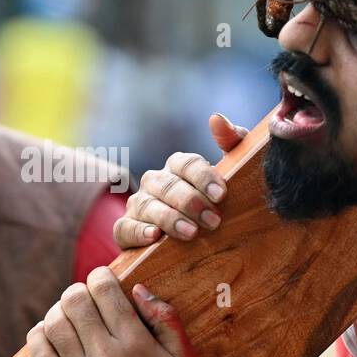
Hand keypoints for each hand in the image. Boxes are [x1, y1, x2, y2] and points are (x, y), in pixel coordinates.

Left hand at [27, 267, 207, 356]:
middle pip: (74, 302)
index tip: (102, 278)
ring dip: (58, 311)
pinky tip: (47, 333)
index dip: (100, 276)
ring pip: (53, 325)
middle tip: (85, 295)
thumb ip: (166, 320)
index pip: (104, 291)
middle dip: (78, 290)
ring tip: (69, 315)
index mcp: (136, 345)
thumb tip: (138, 289)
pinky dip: (39, 337)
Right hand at [112, 113, 248, 248]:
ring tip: (191, 233)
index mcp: (178, 167)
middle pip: (167, 186)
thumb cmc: (215, 200)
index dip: (203, 177)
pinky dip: (137, 231)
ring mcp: (139, 205)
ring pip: (147, 206)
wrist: (198, 236)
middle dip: (191, 203)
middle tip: (213, 221)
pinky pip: (124, 228)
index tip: (221, 195)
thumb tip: (216, 119)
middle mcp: (155, 182)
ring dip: (170, 219)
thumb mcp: (232, 172)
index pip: (186, 164)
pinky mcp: (126, 230)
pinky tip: (153, 237)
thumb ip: (232, 143)